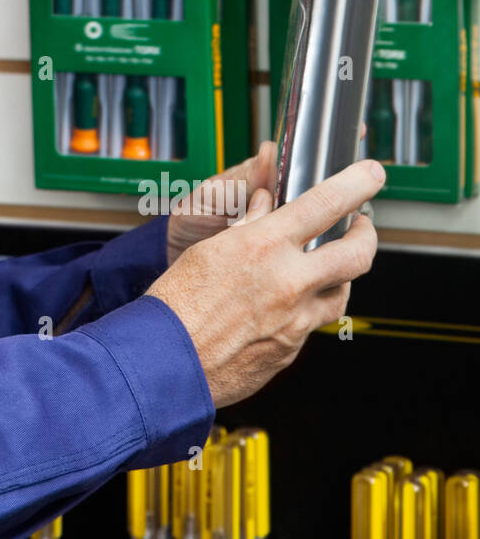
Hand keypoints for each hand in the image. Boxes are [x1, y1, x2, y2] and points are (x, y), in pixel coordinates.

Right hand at [147, 159, 382, 408]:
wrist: (166, 364)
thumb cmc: (177, 304)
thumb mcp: (208, 249)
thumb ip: (247, 226)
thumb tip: (265, 207)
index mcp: (265, 246)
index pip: (326, 204)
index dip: (357, 183)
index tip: (371, 174)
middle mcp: (289, 283)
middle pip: (357, 254)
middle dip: (366, 235)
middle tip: (360, 226)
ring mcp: (295, 321)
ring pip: (342, 293)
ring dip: (341, 275)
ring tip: (327, 266)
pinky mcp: (291, 350)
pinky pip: (311, 324)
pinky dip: (304, 309)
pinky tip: (284, 306)